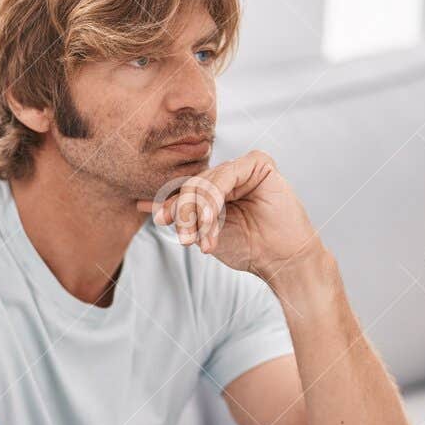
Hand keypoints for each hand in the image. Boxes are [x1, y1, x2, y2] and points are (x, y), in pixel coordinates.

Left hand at [137, 150, 324, 282]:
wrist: (280, 260)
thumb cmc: (248, 248)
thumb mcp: (205, 232)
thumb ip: (181, 216)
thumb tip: (143, 205)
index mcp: (217, 188)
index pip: (187, 189)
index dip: (172, 204)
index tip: (158, 218)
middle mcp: (229, 175)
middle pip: (193, 185)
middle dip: (185, 213)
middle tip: (185, 240)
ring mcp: (243, 167)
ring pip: (206, 182)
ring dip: (200, 213)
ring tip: (202, 240)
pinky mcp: (259, 163)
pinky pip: (226, 175)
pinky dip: (214, 199)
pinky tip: (212, 221)